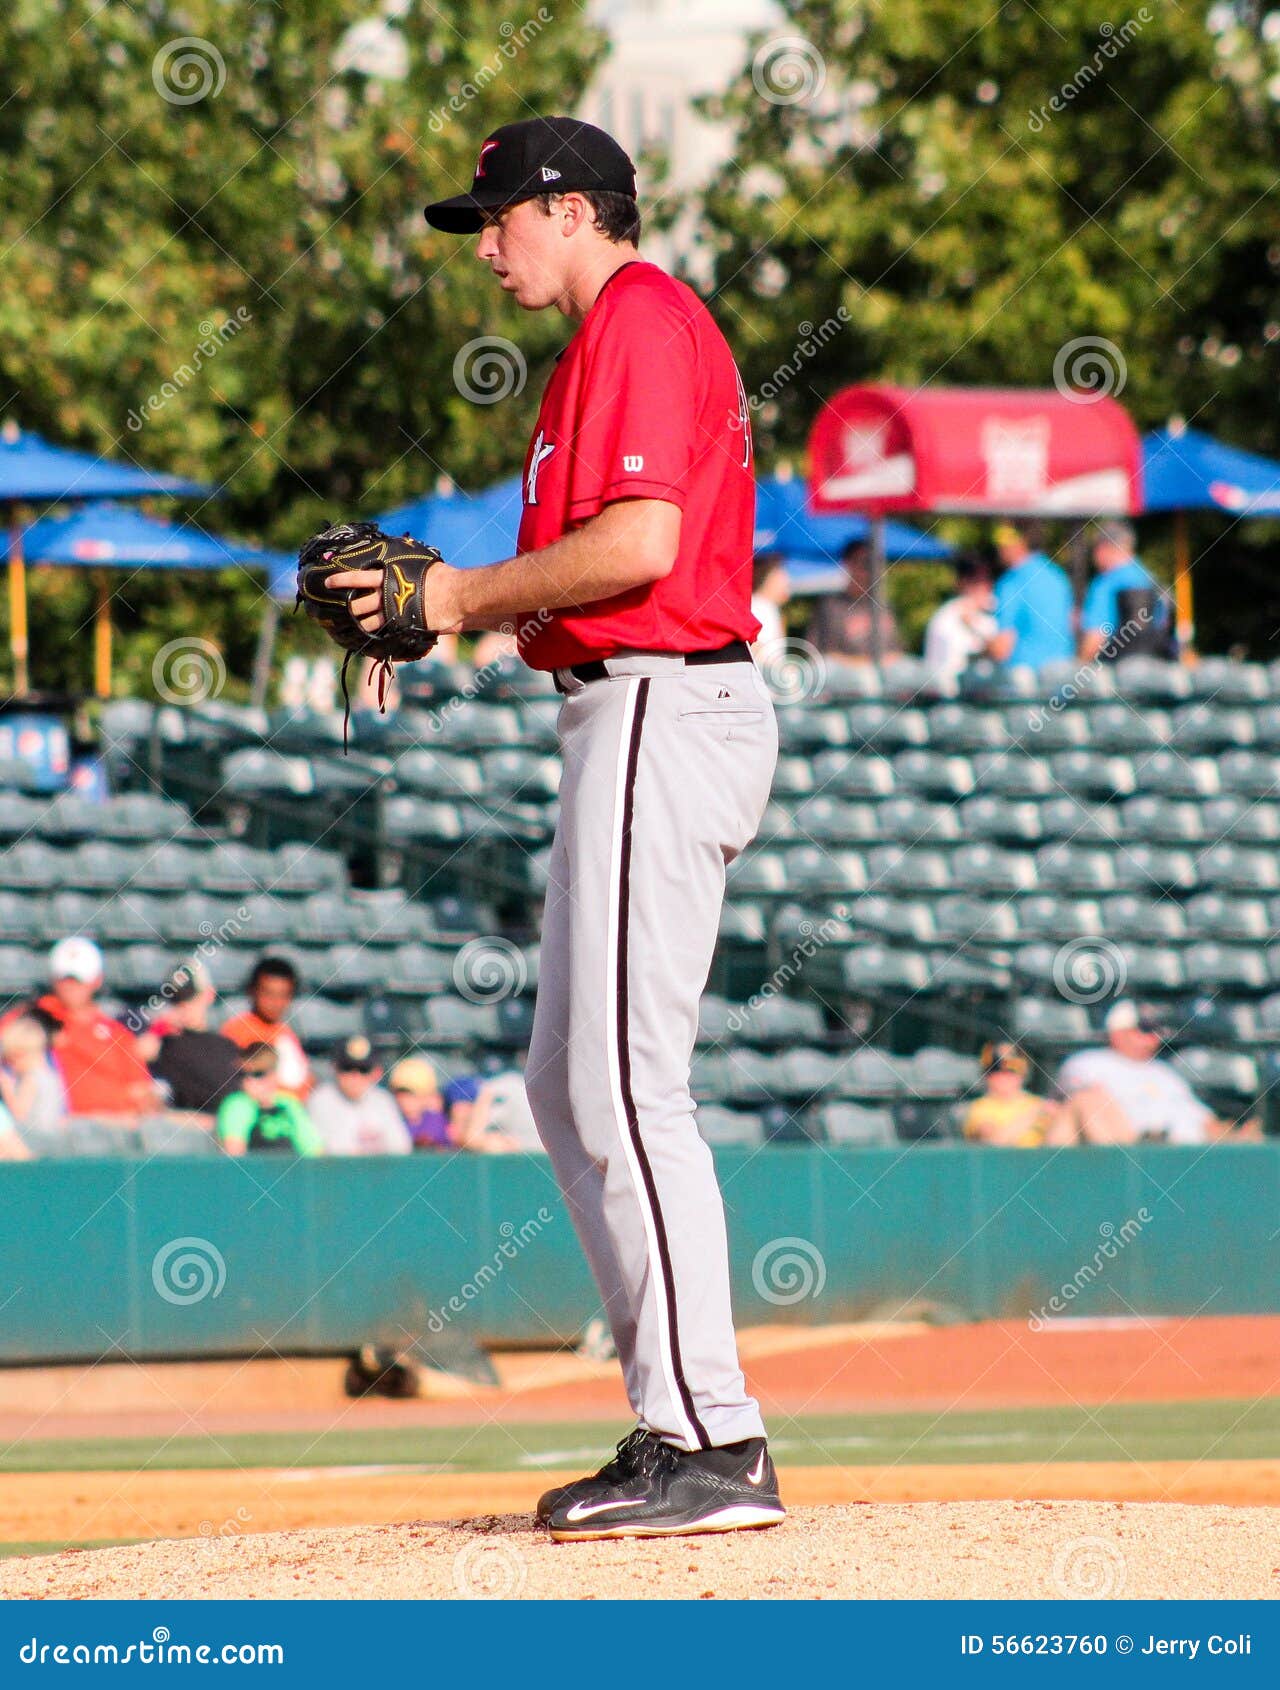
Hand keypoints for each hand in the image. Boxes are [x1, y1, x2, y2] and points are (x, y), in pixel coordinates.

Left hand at [326, 562, 463, 633]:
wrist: (455, 597)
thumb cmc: (442, 576)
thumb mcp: (418, 561)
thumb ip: (402, 562)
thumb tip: (394, 553)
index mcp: (386, 576)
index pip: (355, 578)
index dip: (339, 581)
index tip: (327, 583)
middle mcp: (385, 595)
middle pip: (356, 604)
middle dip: (350, 607)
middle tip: (346, 609)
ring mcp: (392, 613)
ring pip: (365, 622)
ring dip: (360, 624)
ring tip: (357, 625)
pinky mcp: (400, 628)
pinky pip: (381, 634)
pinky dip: (374, 635)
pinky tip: (371, 636)